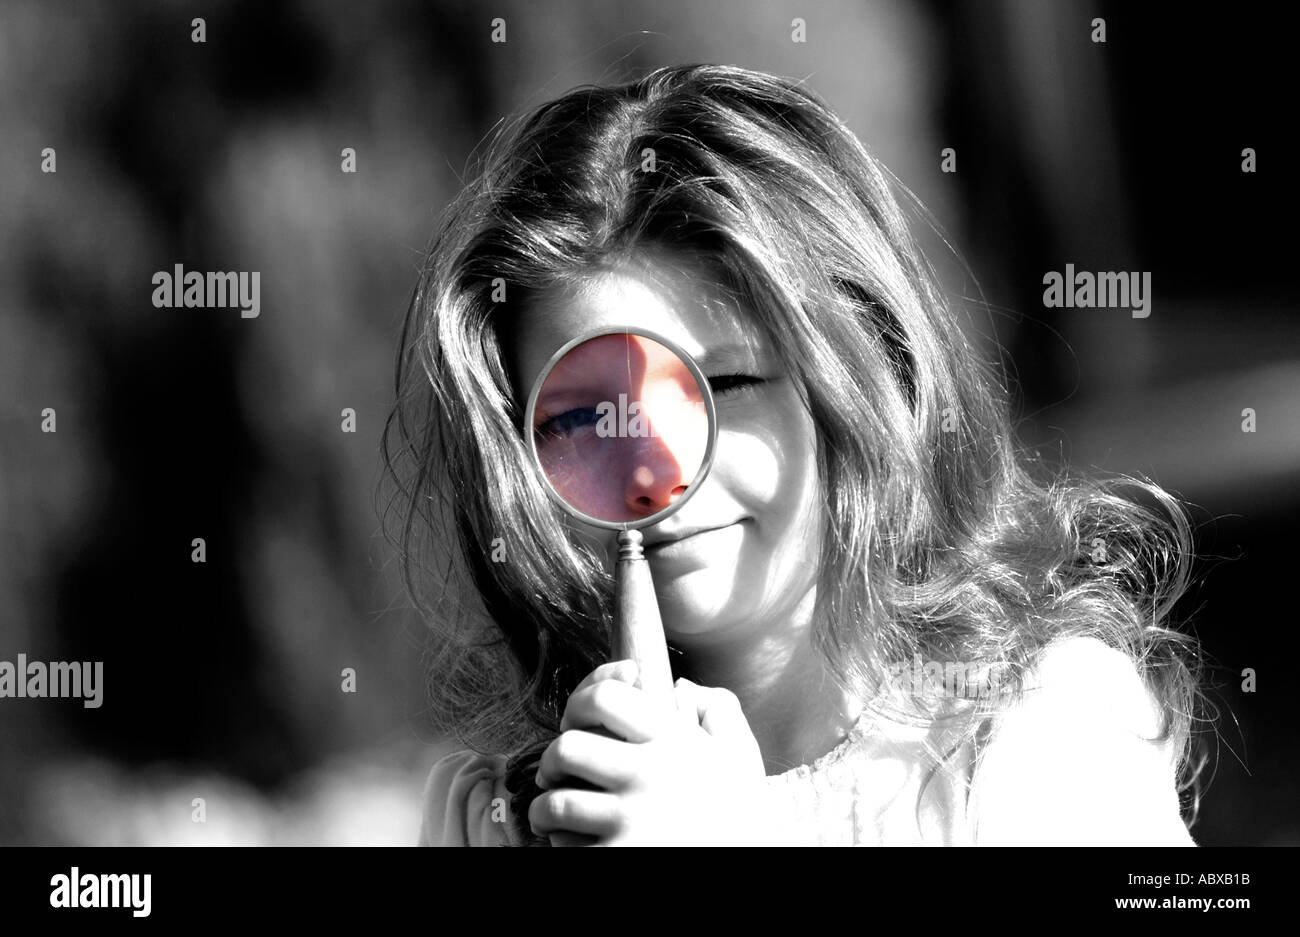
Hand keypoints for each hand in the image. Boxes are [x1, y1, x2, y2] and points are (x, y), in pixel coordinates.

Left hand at [528, 659, 784, 845]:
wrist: (753, 861)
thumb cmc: (738, 813)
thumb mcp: (739, 755)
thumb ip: (718, 710)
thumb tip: (680, 687)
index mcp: (673, 739)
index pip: (604, 697)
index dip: (579, 702)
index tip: (578, 721)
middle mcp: (650, 773)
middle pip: (566, 748)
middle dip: (552, 762)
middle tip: (555, 775)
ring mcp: (632, 818)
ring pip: (555, 803)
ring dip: (545, 809)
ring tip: (551, 815)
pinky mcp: (619, 856)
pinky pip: (564, 844)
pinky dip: (560, 843)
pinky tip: (573, 843)